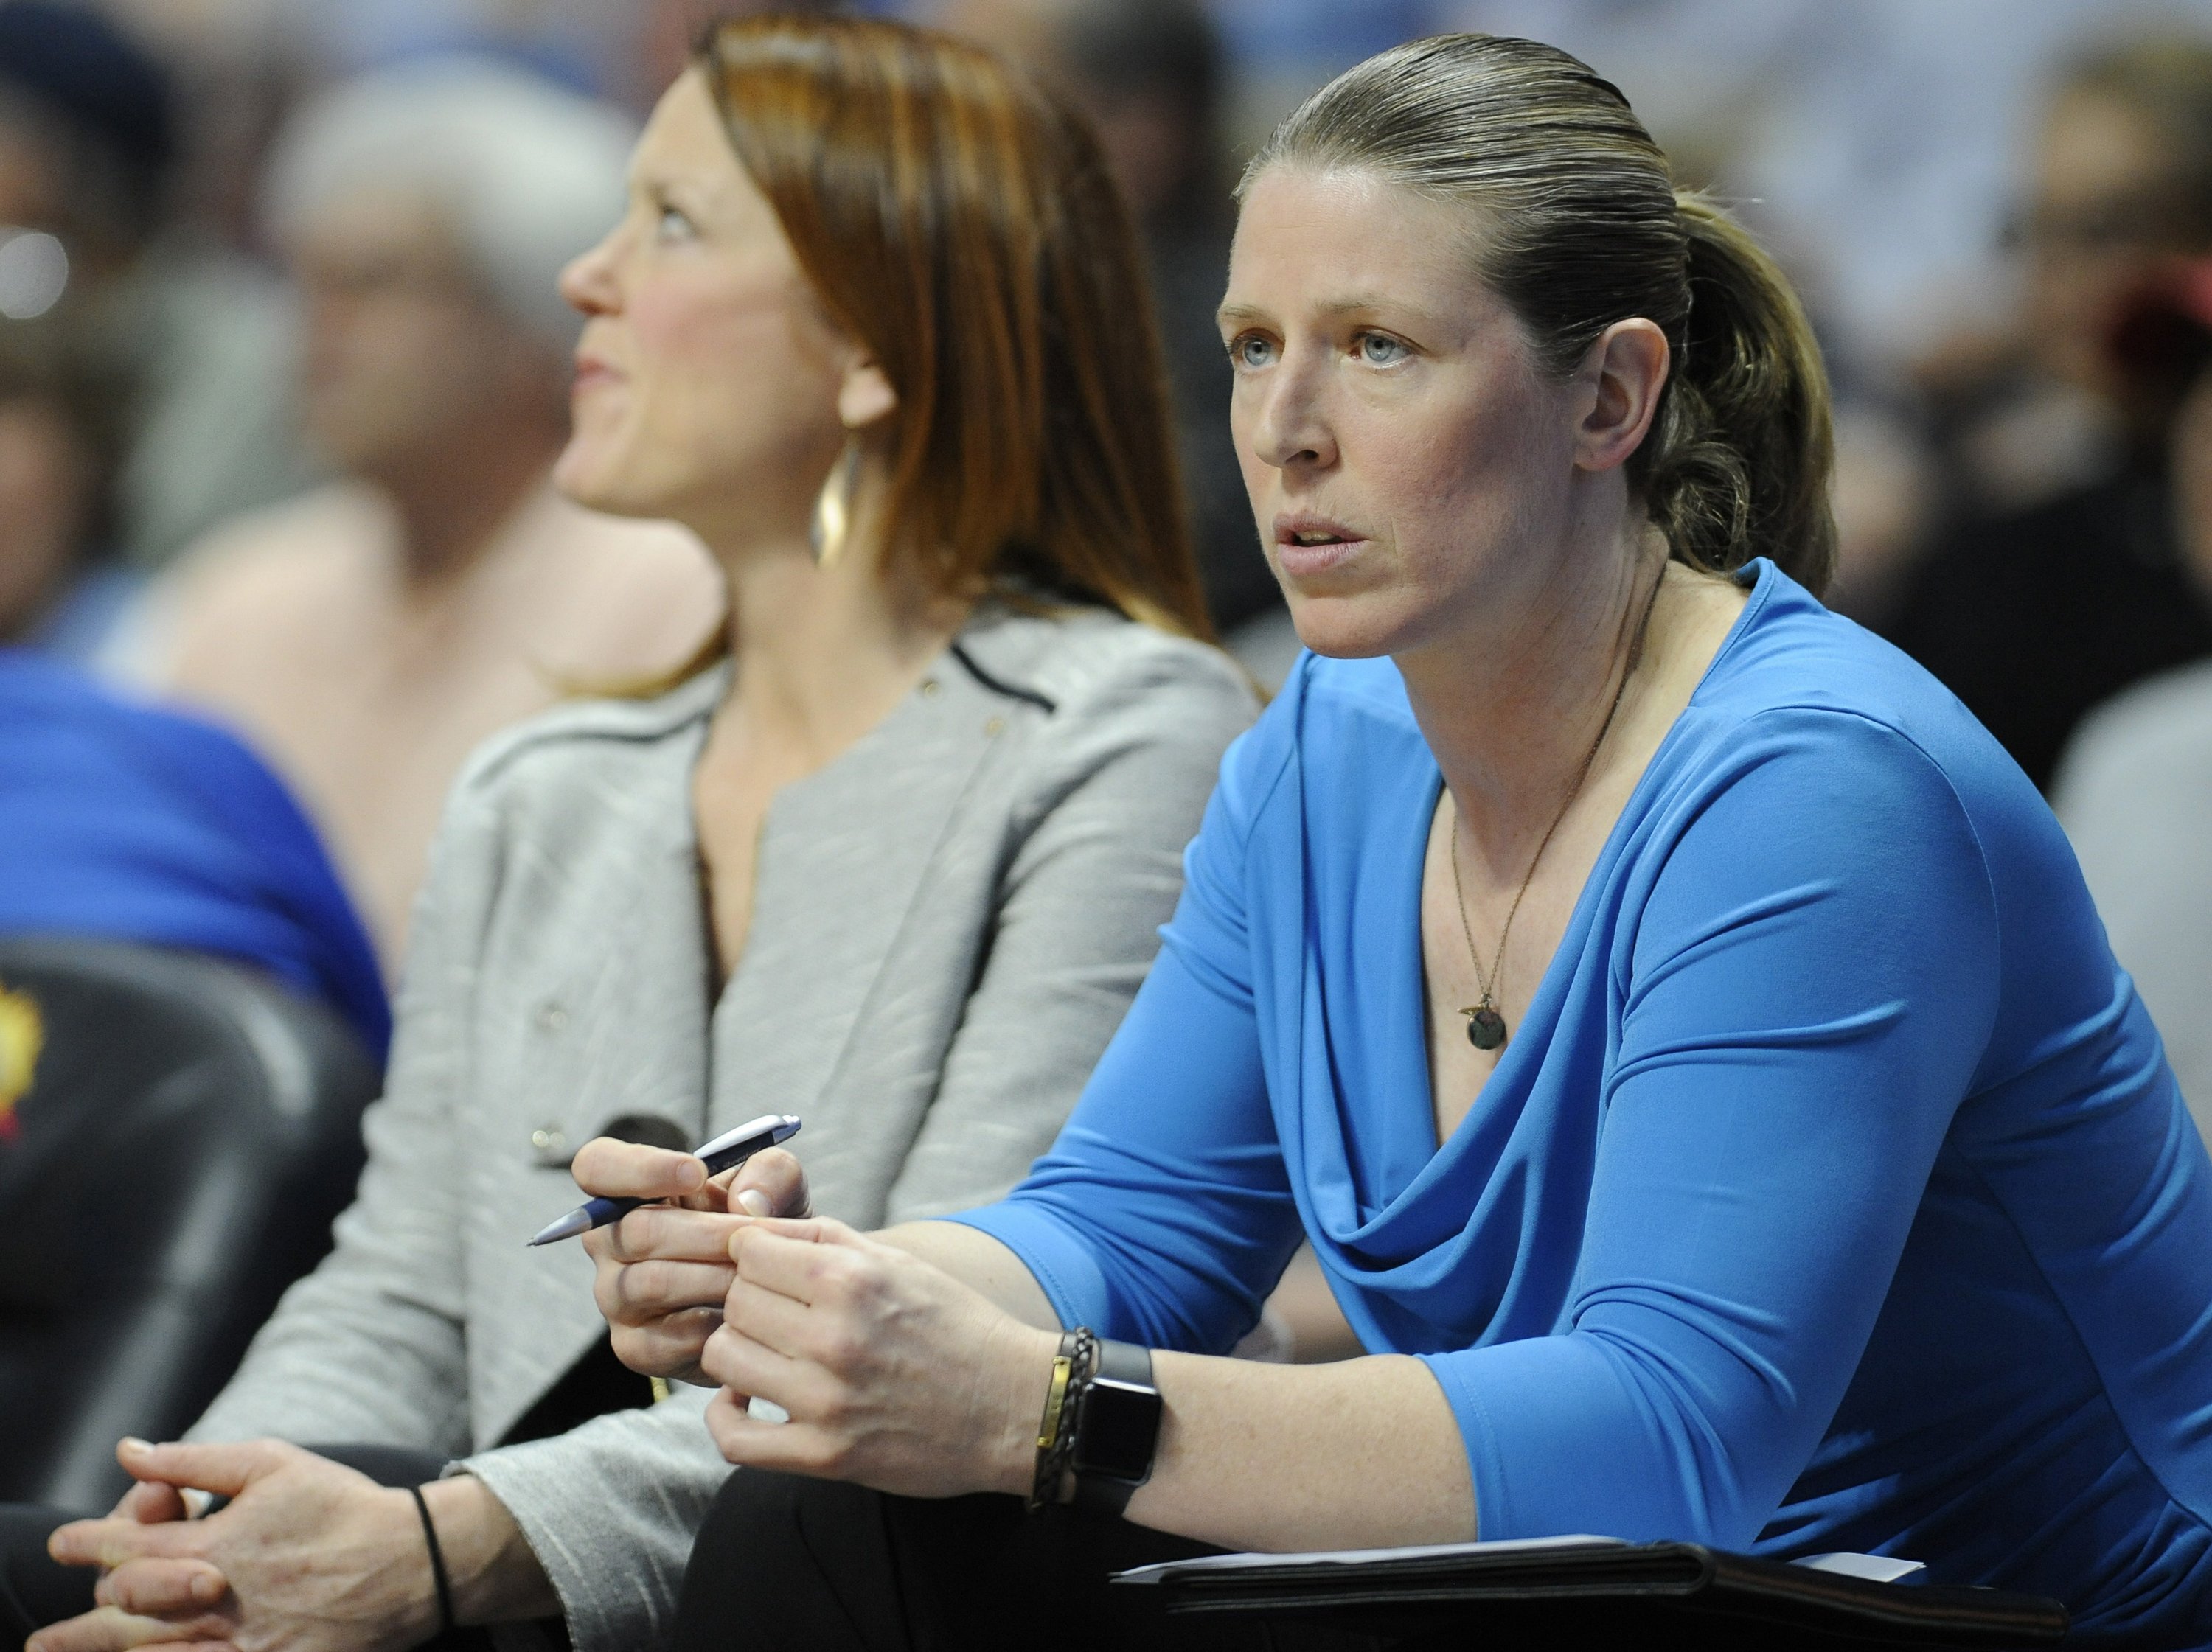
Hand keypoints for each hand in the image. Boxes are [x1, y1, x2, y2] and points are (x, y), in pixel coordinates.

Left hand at [36, 1440, 438, 1651]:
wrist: (413, 1561)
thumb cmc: (341, 1505)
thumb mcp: (271, 1464)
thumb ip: (194, 1463)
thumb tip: (130, 1451)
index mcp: (217, 1543)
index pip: (125, 1547)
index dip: (85, 1543)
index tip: (61, 1543)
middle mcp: (217, 1599)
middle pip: (124, 1614)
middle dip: (79, 1622)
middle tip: (46, 1637)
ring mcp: (240, 1643)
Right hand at [575, 1137, 808, 1383]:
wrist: (773, 1292)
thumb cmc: (762, 1225)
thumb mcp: (779, 1185)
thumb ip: (770, 1173)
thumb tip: (747, 1205)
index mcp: (628, 1189)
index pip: (597, 1165)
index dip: (639, 1168)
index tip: (697, 1172)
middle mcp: (609, 1242)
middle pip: (637, 1230)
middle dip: (706, 1233)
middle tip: (755, 1237)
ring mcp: (614, 1297)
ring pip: (652, 1282)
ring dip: (713, 1277)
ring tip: (757, 1274)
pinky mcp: (633, 1345)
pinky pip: (664, 1337)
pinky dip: (711, 1325)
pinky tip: (743, 1314)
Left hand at [699, 1216, 1056, 1499]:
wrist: (1015, 1407)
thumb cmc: (957, 1326)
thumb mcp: (900, 1263)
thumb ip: (825, 1238)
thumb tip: (752, 1228)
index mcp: (851, 1279)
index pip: (747, 1251)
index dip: (753, 1257)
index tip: (771, 1271)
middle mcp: (834, 1335)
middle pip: (734, 1303)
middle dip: (749, 1302)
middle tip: (777, 1314)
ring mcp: (825, 1400)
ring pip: (724, 1359)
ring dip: (739, 1353)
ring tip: (769, 1354)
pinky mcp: (824, 1455)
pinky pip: (734, 1439)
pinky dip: (725, 1419)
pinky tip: (744, 1402)